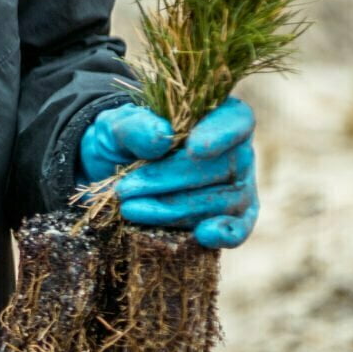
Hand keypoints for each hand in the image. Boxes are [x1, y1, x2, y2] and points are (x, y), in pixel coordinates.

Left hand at [78, 97, 258, 249]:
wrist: (113, 175)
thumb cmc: (124, 143)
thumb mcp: (116, 126)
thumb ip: (136, 126)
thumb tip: (161, 136)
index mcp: (218, 116)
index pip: (235, 121)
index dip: (220, 134)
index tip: (194, 148)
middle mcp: (237, 152)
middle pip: (221, 167)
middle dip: (170, 179)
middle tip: (125, 189)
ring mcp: (238, 187)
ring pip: (220, 200)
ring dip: (174, 209)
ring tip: (130, 209)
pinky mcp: (232, 219)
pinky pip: (239, 228)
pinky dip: (225, 234)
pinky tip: (203, 235)